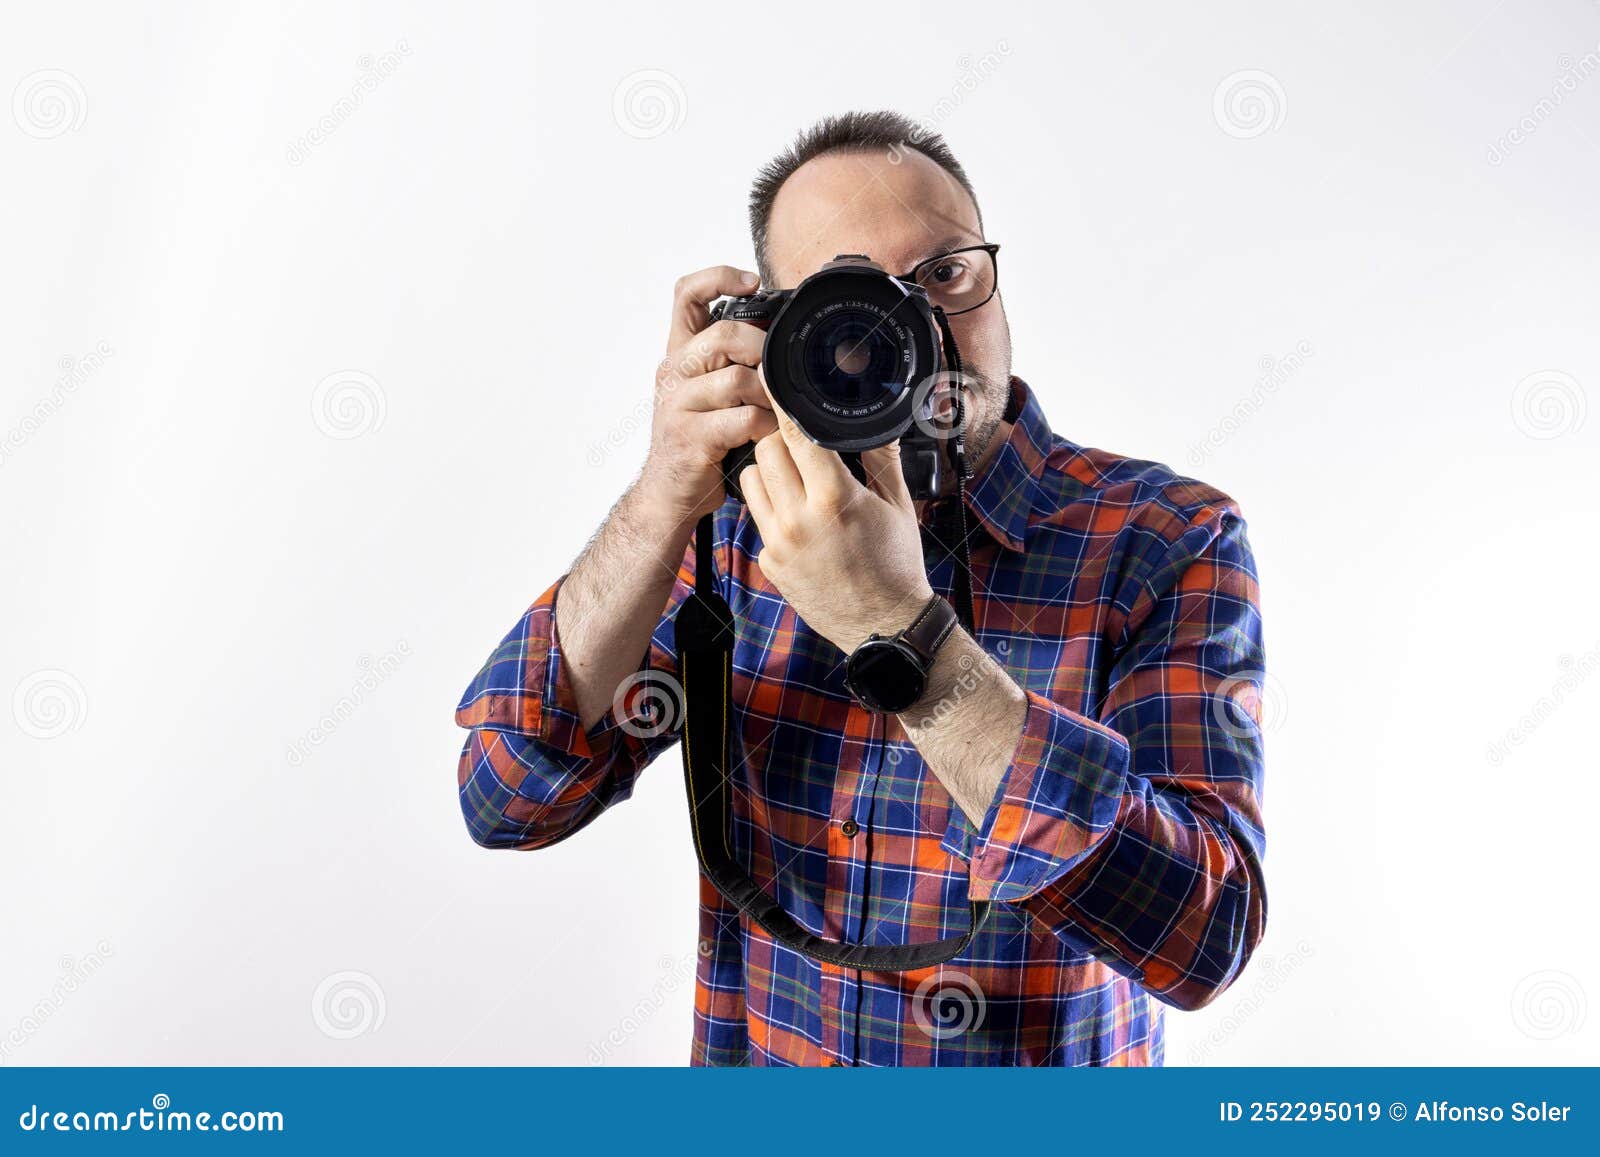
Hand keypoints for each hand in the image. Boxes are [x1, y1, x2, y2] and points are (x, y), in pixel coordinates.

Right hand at [637, 265, 778, 526]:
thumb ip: (731, 363)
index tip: (752, 284)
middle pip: (724, 334)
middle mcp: (672, 373)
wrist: (668, 494)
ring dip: (768, 396)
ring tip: (775, 412)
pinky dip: (765, 426)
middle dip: (763, 349)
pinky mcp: (690, 437)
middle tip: (778, 371)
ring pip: (737, 378)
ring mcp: (678, 405)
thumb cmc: (699, 442)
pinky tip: (767, 435)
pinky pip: (742, 419)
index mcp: (678, 354)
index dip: (720, 278)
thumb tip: (778, 337)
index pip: (686, 294)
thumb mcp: (710, 394)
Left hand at [738, 392, 934, 655]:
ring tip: (796, 479)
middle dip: (780, 439)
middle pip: (766, 450)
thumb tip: (879, 422)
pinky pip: (757, 517)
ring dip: (769, 470)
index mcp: (835, 498)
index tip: (774, 382)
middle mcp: (799, 519)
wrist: (883, 627)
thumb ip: (883, 459)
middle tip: (801, 444)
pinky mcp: (769, 562)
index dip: (785, 404)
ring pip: (751, 480)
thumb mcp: (898, 507)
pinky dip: (771, 507)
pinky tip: (798, 516)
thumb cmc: (897, 567)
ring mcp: (779, 543)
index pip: (797, 435)